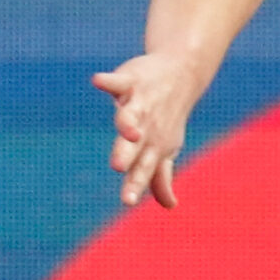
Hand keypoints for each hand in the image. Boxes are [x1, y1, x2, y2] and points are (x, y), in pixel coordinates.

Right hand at [92, 52, 202, 208]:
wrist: (182, 75)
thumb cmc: (168, 118)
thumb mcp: (164, 148)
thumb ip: (160, 176)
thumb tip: (170, 205)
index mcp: (151, 146)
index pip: (142, 169)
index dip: (134, 185)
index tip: (126, 202)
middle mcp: (146, 127)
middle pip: (135, 144)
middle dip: (126, 155)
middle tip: (119, 166)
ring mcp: (139, 103)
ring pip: (130, 115)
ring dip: (127, 122)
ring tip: (127, 130)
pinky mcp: (131, 81)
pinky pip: (117, 82)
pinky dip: (108, 81)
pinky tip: (98, 81)